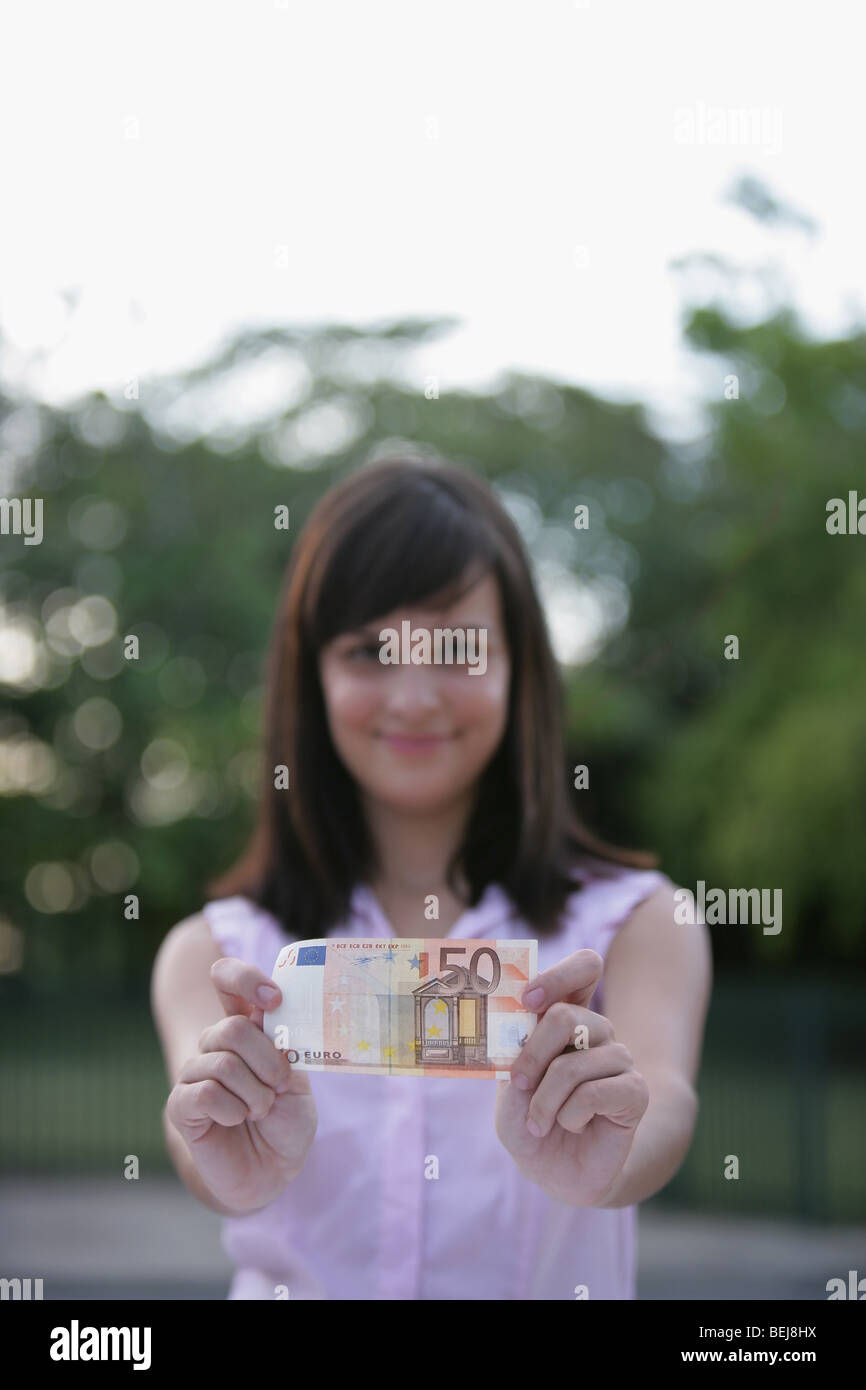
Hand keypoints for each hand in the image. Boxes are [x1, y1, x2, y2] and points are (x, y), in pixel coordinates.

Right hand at [165, 957, 317, 1212]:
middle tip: (277, 1088)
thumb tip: (268, 1009)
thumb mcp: (297, 1077)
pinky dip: (232, 1110)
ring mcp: (195, 1073)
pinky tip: (236, 1121)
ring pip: (222, 1063)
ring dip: (254, 1094)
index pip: (228, 980)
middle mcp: (216, 1044)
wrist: (275, 1170)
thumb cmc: (288, 1121)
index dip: (244, 978)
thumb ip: (281, 1043)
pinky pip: (205, 1093)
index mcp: (246, 1027)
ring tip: (259, 1111)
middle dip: (267, 1063)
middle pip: (232, 1029)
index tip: (273, 999)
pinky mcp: (180, 1105)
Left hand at [495, 949, 648, 1205]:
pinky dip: (571, 1114)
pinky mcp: (634, 1092)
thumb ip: (514, 1052)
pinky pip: (596, 1091)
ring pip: (575, 1063)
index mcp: (568, 1017)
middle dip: (532, 1053)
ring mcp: (619, 1060)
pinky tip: (573, 1126)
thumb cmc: (530, 1122)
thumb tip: (518, 1022)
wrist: (555, 1172)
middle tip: (519, 1084)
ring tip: (542, 1122)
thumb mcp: (509, 1086)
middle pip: (568, 1016)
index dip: (559, 975)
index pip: (584, 967)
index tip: (528, 999)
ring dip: (546, 1099)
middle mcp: (597, 1031)